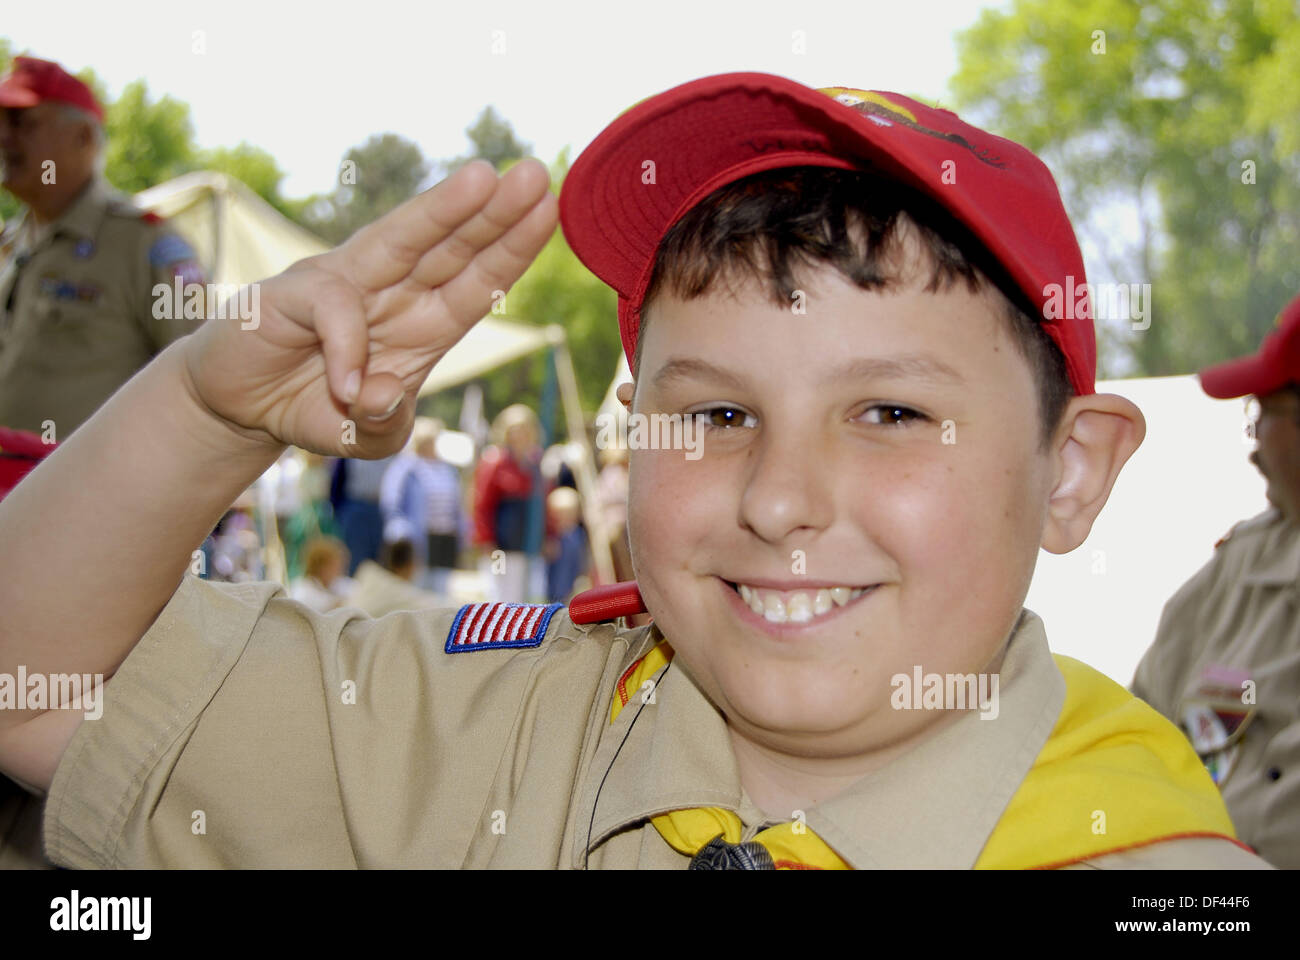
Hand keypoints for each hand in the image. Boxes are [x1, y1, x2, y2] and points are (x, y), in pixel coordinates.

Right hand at [181, 159, 557, 456]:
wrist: (240, 408)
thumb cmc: (317, 407)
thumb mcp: (366, 437)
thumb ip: (386, 423)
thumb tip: (384, 392)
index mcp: (423, 322)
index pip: (478, 281)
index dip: (513, 249)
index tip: (551, 211)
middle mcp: (391, 292)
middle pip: (450, 246)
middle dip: (493, 212)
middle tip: (536, 174)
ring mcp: (344, 285)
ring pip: (399, 242)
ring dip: (442, 211)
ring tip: (483, 179)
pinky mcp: (295, 295)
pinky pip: (334, 311)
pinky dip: (346, 346)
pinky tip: (349, 384)